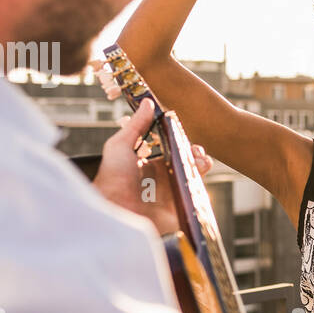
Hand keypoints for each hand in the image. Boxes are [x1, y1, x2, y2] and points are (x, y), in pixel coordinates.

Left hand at [92, 98, 213, 234]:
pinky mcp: (180, 210)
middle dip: (196, 155)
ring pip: (195, 179)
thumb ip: (137, 125)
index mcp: (151, 165)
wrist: (113, 208)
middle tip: (196, 151)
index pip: (174, 151)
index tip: (187, 137)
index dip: (184, 143)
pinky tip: (198, 178)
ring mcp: (173, 195)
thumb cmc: (112, 178)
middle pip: (188, 164)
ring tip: (200, 162)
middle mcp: (164, 180)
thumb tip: (148, 102)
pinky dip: (202, 187)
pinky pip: (197, 198)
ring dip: (201, 167)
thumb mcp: (120, 145)